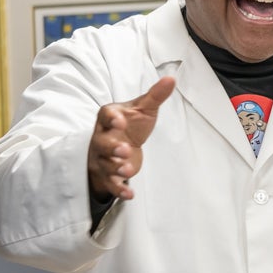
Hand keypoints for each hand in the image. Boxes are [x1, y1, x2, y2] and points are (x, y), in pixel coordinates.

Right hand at [87, 76, 175, 201]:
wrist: (119, 145)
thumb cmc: (130, 125)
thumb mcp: (143, 109)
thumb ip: (155, 95)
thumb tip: (171, 78)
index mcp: (109, 118)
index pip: (105, 115)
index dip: (111, 118)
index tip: (120, 120)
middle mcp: (102, 138)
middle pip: (101, 143)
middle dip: (112, 147)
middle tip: (124, 149)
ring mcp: (104, 158)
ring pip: (105, 164)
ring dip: (115, 168)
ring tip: (127, 170)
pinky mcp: (109, 175)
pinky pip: (111, 184)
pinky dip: (119, 190)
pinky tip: (130, 194)